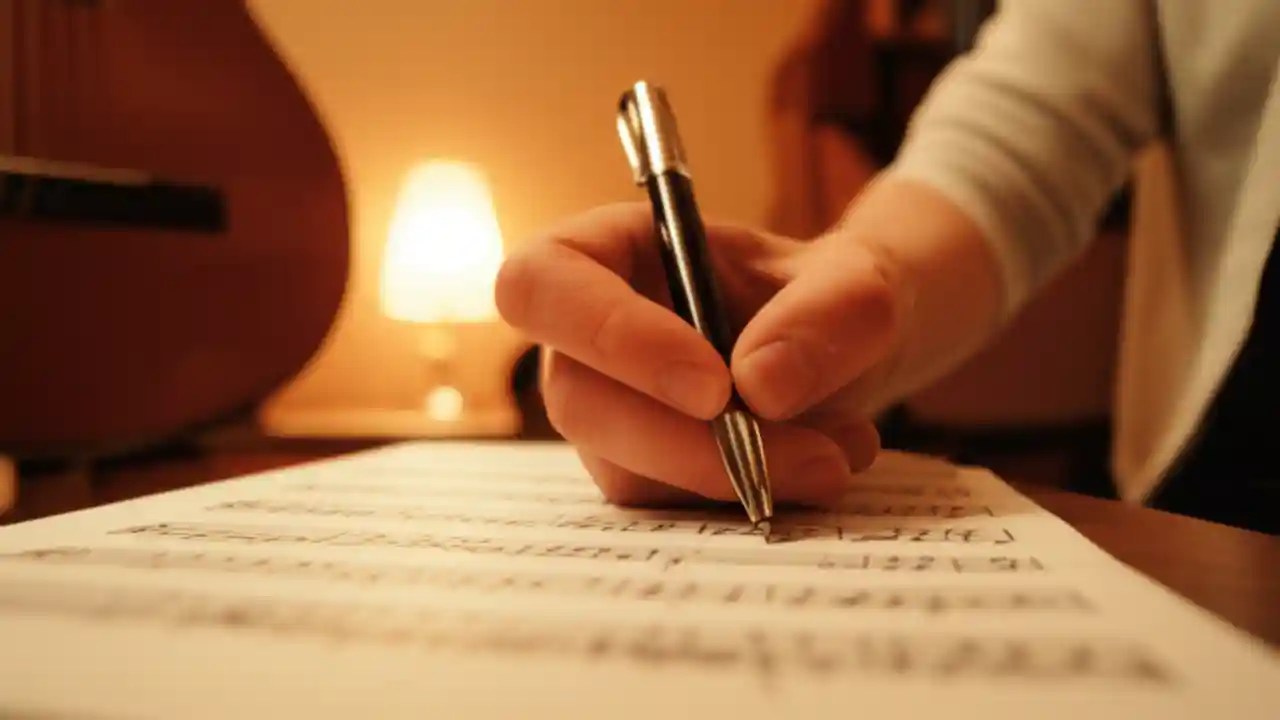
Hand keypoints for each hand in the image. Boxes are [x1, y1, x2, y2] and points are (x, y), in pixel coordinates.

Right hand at [495, 202, 906, 507]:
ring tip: (839, 454)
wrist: (849, 353)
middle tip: (808, 456)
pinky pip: (664, 505)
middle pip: (577, 399)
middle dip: (686, 442)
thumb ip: (828, 313)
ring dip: (730, 476)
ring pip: (622, 468)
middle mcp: (587, 336)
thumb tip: (758, 386)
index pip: (543, 283)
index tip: (712, 387)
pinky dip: (744, 497)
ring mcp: (608, 409)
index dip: (609, 336)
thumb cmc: (831, 293)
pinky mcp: (641, 470)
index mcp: (608, 251)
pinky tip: (822, 465)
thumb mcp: (859, 280)